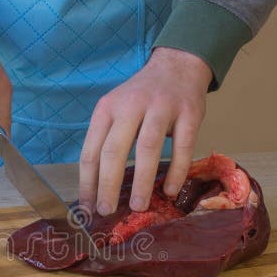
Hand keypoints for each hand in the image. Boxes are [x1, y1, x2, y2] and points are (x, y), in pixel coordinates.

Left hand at [78, 47, 211, 214]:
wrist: (177, 65)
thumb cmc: (141, 98)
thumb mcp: (116, 111)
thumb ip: (107, 142)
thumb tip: (97, 190)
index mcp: (107, 109)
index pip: (91, 151)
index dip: (87, 182)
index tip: (87, 207)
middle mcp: (130, 106)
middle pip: (114, 150)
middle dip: (109, 185)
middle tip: (108, 211)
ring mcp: (161, 108)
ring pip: (147, 148)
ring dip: (142, 181)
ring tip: (138, 207)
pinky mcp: (189, 112)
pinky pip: (182, 146)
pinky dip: (176, 170)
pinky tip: (170, 190)